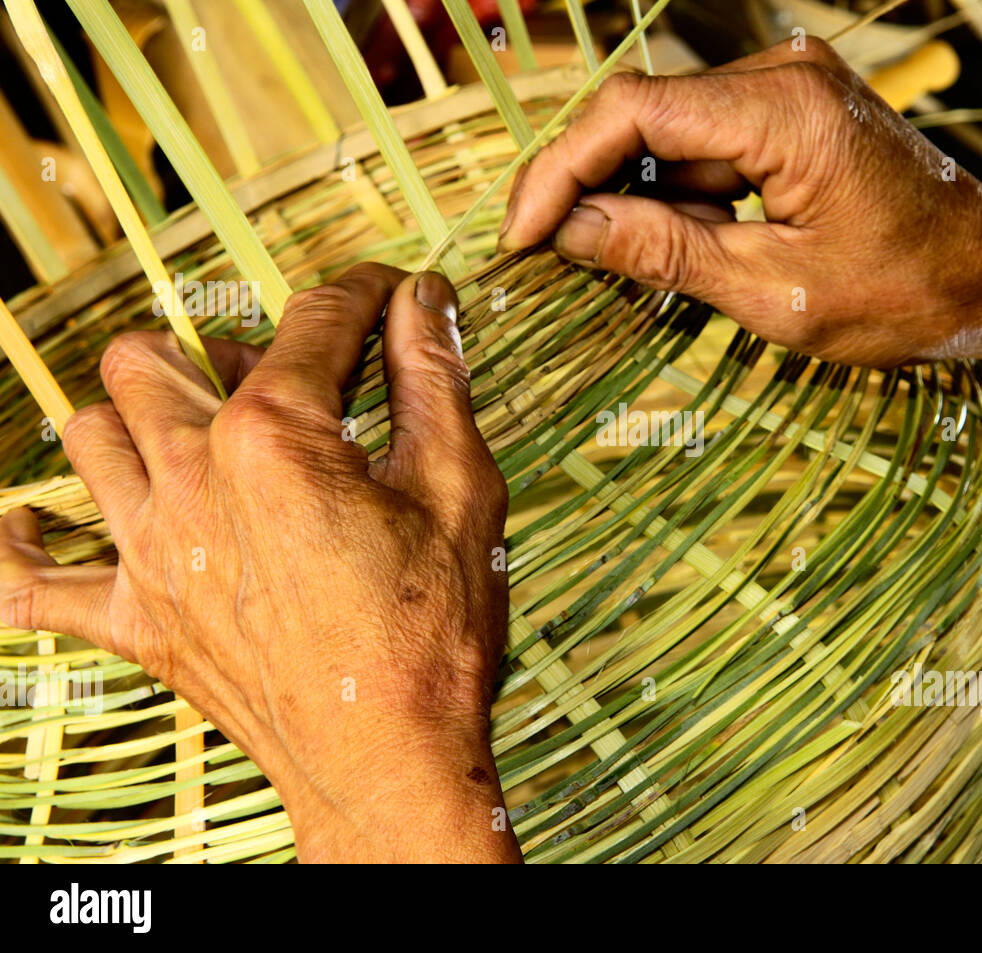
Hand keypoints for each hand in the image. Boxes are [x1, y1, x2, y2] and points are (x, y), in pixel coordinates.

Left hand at [0, 264, 520, 862]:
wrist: (391, 763)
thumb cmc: (431, 633)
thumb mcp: (461, 491)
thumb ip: (434, 381)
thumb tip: (425, 300)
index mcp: (274, 439)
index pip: (310, 325)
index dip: (361, 294)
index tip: (387, 292)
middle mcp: (190, 481)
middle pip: (152, 358)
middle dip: (220, 349)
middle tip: (287, 381)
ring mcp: (150, 554)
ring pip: (89, 436)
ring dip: (137, 417)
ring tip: (201, 434)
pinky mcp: (136, 623)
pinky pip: (27, 584)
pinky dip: (19, 550)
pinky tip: (25, 524)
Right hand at [499, 38, 981, 367]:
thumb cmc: (911, 293)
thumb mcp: (777, 294)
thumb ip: (667, 254)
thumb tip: (572, 231)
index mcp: (785, 109)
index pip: (632, 113)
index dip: (561, 171)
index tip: (521, 235)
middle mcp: (783, 76)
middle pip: (643, 116)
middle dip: (591, 188)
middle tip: (549, 256)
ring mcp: (791, 92)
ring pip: (671, 137)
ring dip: (640, 202)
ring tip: (640, 274)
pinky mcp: (795, 117)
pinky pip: (709, 149)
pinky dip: (682, 200)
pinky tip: (686, 251)